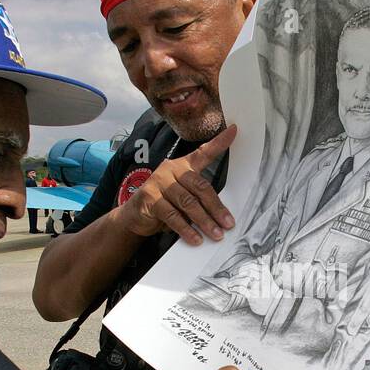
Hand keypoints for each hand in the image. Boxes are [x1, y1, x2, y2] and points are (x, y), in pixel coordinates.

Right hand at [113, 124, 237, 245]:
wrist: (135, 216)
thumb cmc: (165, 206)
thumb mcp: (184, 200)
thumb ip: (199, 201)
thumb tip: (223, 218)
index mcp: (183, 166)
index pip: (203, 152)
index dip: (219, 142)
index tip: (234, 131)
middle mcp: (172, 169)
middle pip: (200, 186)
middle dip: (216, 207)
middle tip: (228, 224)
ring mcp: (159, 181)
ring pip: (187, 202)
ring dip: (204, 221)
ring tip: (215, 234)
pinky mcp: (149, 197)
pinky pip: (172, 215)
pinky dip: (186, 229)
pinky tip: (195, 238)